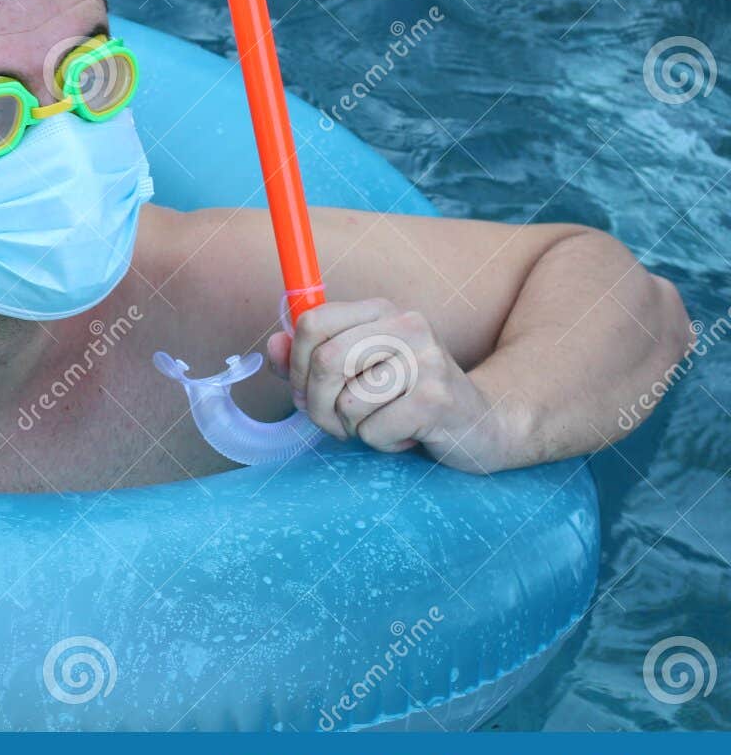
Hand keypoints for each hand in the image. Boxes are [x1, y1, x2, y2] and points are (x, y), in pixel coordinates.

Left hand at [265, 298, 506, 471]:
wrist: (483, 424)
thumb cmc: (407, 398)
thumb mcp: (357, 373)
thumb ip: (309, 360)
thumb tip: (272, 346)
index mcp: (381, 311)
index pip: (311, 322)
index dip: (295, 364)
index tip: (307, 390)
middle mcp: (405, 325)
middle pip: (324, 361)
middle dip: (316, 404)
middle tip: (335, 422)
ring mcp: (425, 359)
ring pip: (346, 401)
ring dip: (352, 428)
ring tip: (380, 424)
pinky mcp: (436, 399)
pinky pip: (373, 430)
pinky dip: (380, 443)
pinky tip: (406, 435)